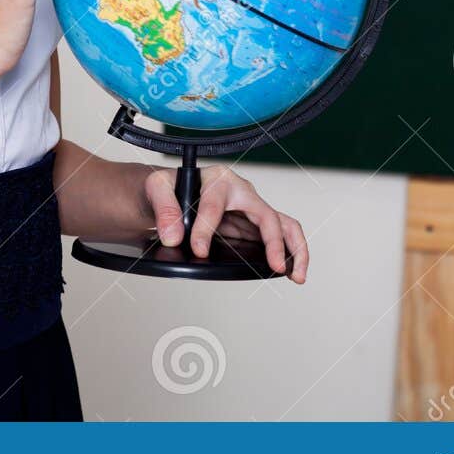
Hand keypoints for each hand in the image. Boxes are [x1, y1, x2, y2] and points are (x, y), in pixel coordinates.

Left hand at [144, 166, 308, 283]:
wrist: (171, 193)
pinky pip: (279, 236)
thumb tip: (173, 236)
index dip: (205, 229)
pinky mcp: (253, 225)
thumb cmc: (169, 187)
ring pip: (284, 225)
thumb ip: (164, 208)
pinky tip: (290, 272)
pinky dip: (289, 253)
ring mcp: (250, 209)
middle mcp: (241, 192)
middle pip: (267, 215)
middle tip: (274, 266)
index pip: (216, 205)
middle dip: (273, 242)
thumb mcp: (157, 188)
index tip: (198, 250)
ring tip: (296, 274)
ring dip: (294, 249)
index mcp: (218, 179)